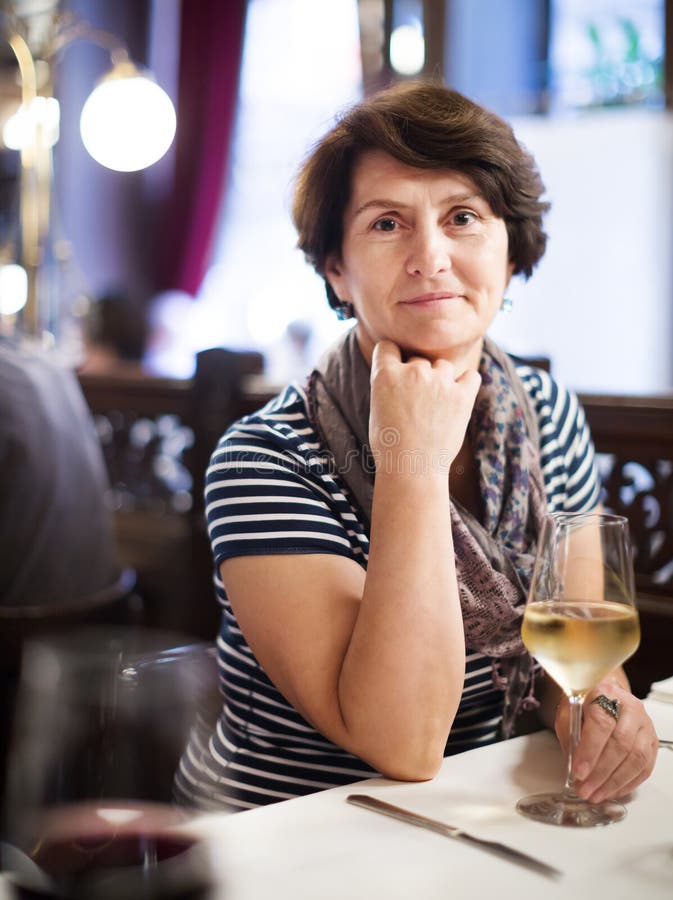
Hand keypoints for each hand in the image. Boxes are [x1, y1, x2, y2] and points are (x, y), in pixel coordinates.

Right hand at [369, 340, 480, 470]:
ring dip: (441, 380)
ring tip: (435, 408)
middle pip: (418, 360)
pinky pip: (471, 376)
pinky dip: (466, 384)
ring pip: (443, 366)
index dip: (391, 358)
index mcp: (385, 374)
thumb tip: (403, 369)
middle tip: (416, 404)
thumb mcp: (377, 407)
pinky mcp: (463, 395)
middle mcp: (413, 371)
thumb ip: (389, 382)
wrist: (412, 470)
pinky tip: (458, 399)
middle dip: (417, 376)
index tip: (395, 373)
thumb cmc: (390, 445)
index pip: (387, 347)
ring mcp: (440, 382)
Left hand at [554, 680, 657, 801]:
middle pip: (621, 744)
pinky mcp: (652, 742)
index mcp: (606, 694)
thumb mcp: (568, 713)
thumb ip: (570, 736)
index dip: (589, 751)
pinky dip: (627, 783)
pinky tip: (612, 791)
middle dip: (601, 772)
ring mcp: (645, 726)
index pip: (601, 724)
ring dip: (614, 782)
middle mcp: (630, 708)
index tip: (578, 772)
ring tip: (596, 794)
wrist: (605, 697)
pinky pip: (645, 768)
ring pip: (636, 759)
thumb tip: (573, 766)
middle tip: (585, 789)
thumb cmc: (586, 706)